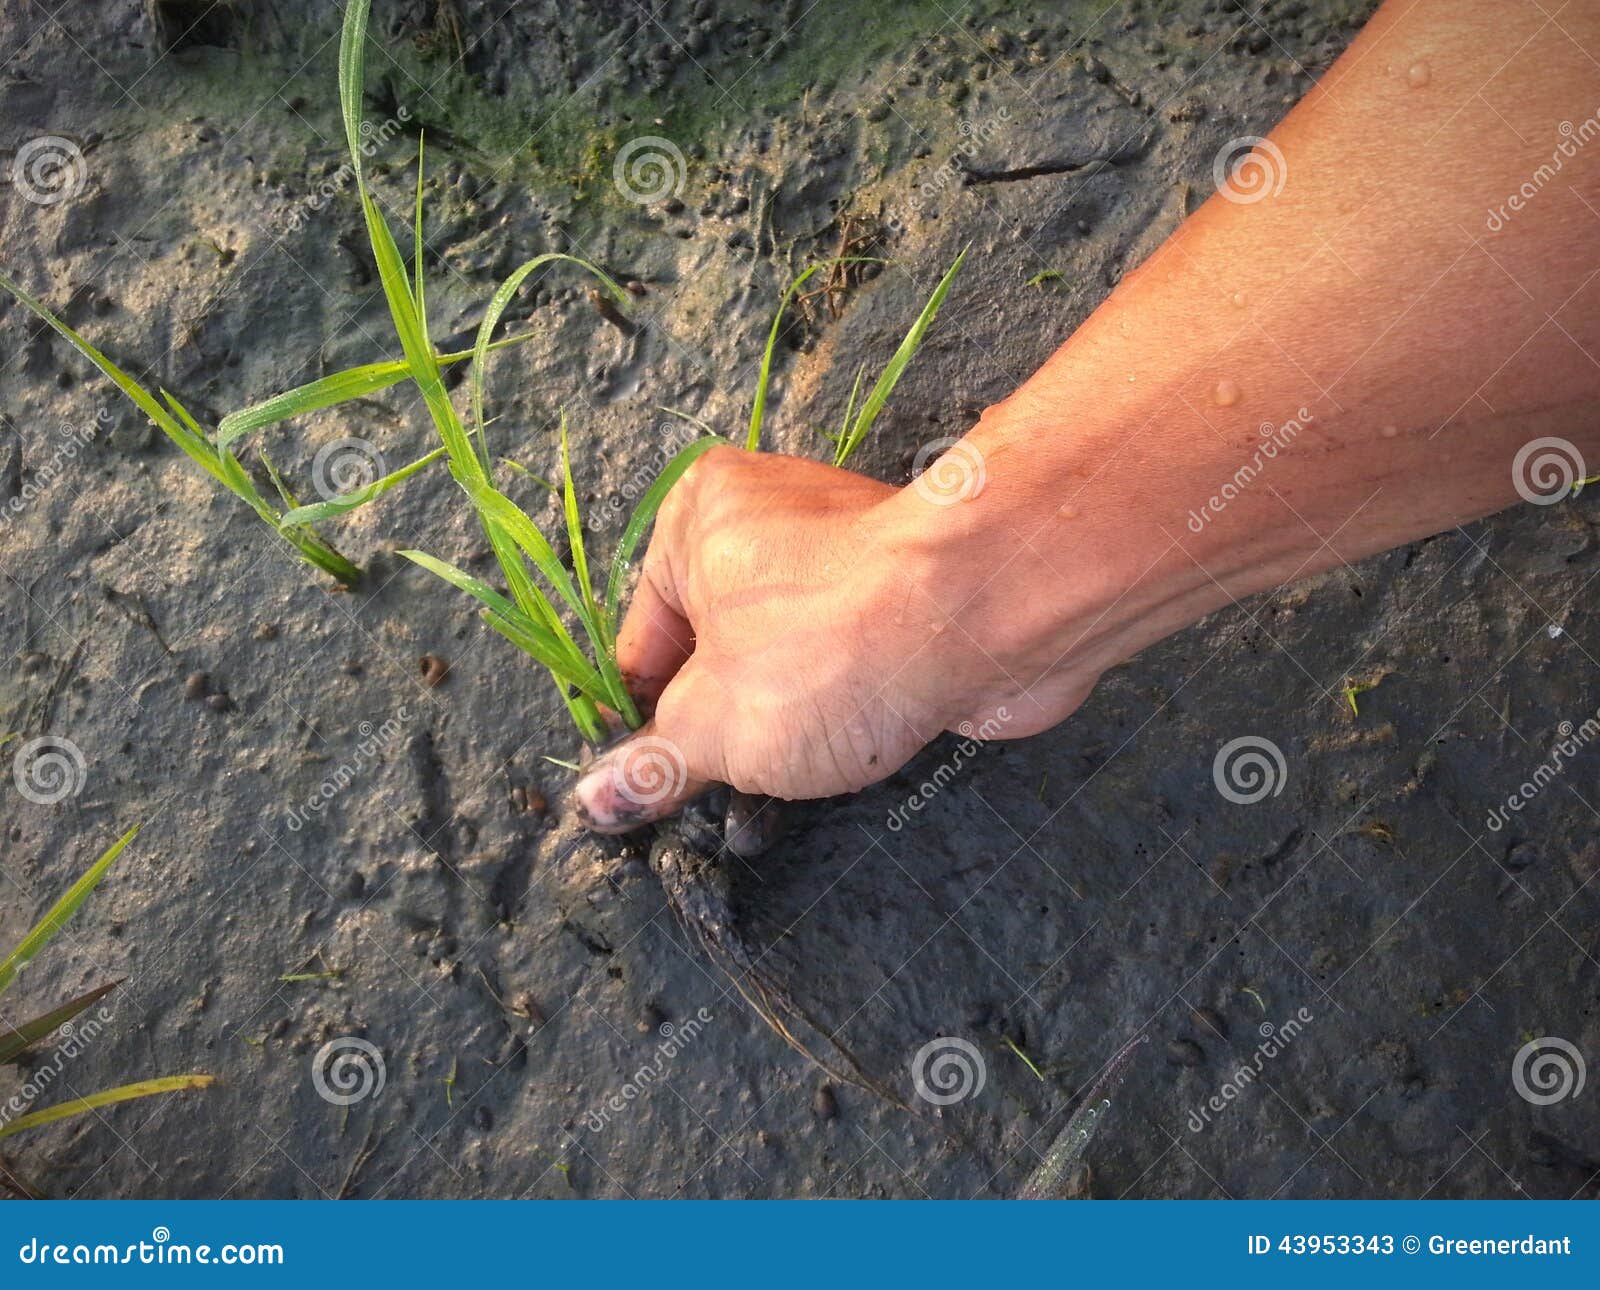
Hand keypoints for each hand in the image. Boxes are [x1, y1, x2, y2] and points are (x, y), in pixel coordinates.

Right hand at [572, 443, 1100, 832]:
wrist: (984, 619)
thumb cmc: (822, 654)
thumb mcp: (713, 727)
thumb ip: (653, 766)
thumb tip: (594, 803)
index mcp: (697, 522)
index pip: (642, 639)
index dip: (637, 721)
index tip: (636, 788)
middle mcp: (769, 523)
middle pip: (715, 650)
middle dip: (712, 734)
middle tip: (703, 806)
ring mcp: (846, 561)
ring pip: (786, 663)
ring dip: (775, 738)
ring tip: (764, 810)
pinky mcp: (907, 603)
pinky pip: (848, 667)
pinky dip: (838, 719)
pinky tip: (833, 774)